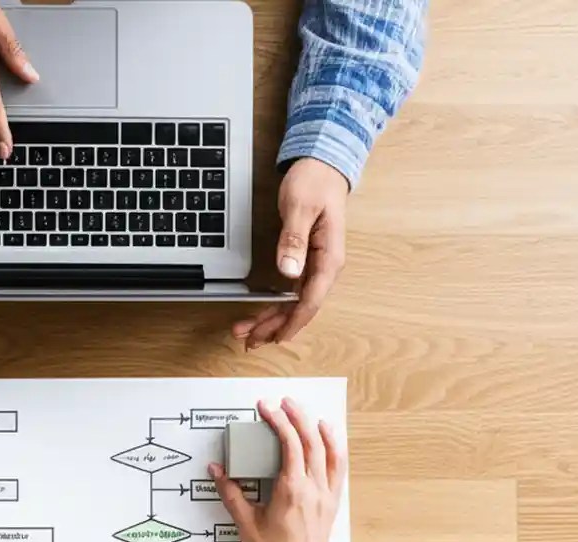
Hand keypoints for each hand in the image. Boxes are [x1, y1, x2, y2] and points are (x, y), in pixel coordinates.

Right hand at [208, 397, 345, 541]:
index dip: (277, 421)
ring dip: (317, 427)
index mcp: (292, 490)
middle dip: (296, 416)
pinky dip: (335, 447)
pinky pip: (339, 467)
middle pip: (310, 440)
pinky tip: (328, 437)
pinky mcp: (332, 501)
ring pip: (328, 451)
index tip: (265, 408)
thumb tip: (216, 469)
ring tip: (305, 412)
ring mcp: (326, 494)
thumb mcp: (246, 524)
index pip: (289, 444)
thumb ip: (231, 493)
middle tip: (281, 402)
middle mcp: (313, 488)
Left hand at [233, 158, 347, 348]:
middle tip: (248, 339)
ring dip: (273, 320)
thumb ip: (294, 239)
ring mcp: (316, 265)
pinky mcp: (306, 261)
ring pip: (295, 302)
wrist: (323, 166)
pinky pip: (293, 292)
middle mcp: (326, 266)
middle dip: (275, 326)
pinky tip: (264, 317)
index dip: (292, 322)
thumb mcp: (301, 207)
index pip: (311, 300)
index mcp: (329, 257)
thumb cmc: (315, 182)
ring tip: (249, 334)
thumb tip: (290, 270)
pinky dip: (277, 306)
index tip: (275, 337)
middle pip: (301, 307)